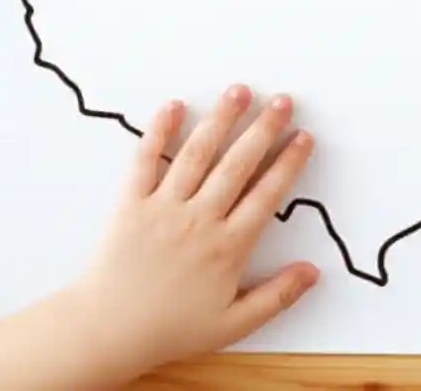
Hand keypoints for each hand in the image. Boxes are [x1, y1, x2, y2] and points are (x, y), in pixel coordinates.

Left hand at [70, 84, 319, 374]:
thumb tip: (312, 272)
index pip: (267, 195)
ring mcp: (164, 207)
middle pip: (238, 164)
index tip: (303, 137)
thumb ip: (276, 296)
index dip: (288, 163)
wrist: (108, 330)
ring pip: (198, 154)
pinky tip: (174, 105)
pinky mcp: (132, 203)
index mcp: (228, 247)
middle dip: (264, 128)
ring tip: (239, 91)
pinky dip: (158, 131)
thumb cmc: (171, 328)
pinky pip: (146, 160)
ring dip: (221, 119)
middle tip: (283, 100)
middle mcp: (199, 220)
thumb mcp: (233, 324)